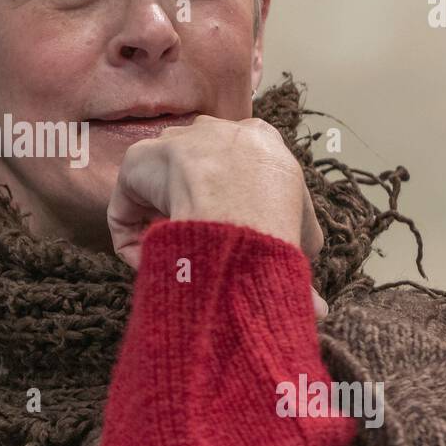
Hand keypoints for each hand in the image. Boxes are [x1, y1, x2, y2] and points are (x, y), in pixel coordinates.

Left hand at [106, 115, 326, 315]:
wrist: (242, 202)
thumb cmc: (279, 216)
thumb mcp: (301, 237)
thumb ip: (300, 261)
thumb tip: (318, 312)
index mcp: (257, 141)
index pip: (240, 167)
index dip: (234, 204)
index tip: (231, 235)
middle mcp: (212, 133)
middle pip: (196, 173)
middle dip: (195, 212)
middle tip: (198, 250)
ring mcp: (173, 143)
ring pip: (160, 187)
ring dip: (163, 225)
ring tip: (175, 258)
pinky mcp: (138, 162)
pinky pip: (128, 206)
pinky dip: (131, 240)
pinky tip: (147, 265)